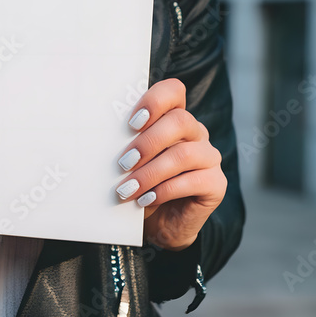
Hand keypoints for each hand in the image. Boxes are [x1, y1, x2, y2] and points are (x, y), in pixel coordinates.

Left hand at [114, 79, 226, 251]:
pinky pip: (193, 181)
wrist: (159, 225)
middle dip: (147, 142)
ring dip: (150, 172)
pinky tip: (146, 200)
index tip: (131, 123)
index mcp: (174, 119)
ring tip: (127, 189)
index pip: (174, 91)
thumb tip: (99, 140)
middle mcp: (196, 133)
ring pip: (184, 154)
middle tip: (123, 163)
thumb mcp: (130, 162)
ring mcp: (209, 157)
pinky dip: (164, 191)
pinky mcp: (216, 184)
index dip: (155, 101)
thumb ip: (124, 145)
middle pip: (180, 121)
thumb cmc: (141, 186)